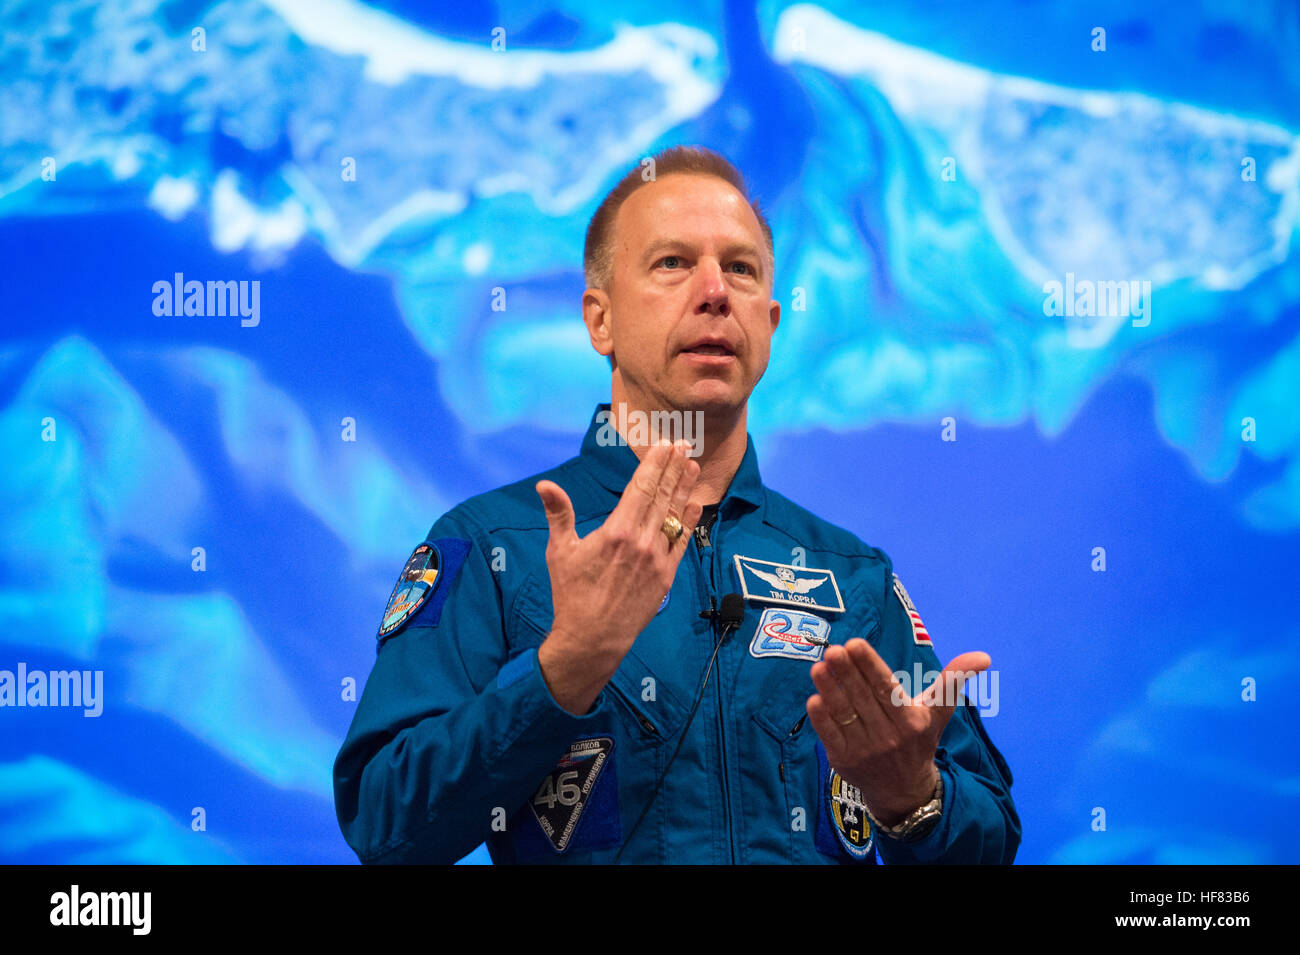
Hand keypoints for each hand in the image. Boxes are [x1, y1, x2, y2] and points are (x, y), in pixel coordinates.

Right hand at [535, 440, 702, 713]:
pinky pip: (682, 542)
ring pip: (674, 515)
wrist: (592, 639)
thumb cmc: (572, 594)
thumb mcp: (561, 551)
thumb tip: (544, 484)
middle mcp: (642, 542)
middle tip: (684, 444)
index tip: (665, 445)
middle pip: (661, 495)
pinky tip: (694, 504)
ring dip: (684, 488)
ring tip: (693, 465)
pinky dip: (688, 521)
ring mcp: (658, 559)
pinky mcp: (666, 577)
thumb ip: (559, 514)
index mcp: (617, 531)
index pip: (641, 488)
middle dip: (672, 468)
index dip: (654, 464)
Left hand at [806, 639, 989, 826]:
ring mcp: (865, 750)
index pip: (887, 688)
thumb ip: (953, 681)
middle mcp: (889, 736)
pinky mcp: (844, 761)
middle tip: (833, 650)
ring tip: (819, 668)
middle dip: (846, 672)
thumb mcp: (937, 712)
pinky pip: (830, 735)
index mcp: (911, 720)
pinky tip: (815, 697)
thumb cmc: (918, 739)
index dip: (870, 666)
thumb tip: (983, 657)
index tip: (855, 643)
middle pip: (863, 698)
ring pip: (844, 714)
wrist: (904, 790)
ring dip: (830, 690)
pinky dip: (822, 717)